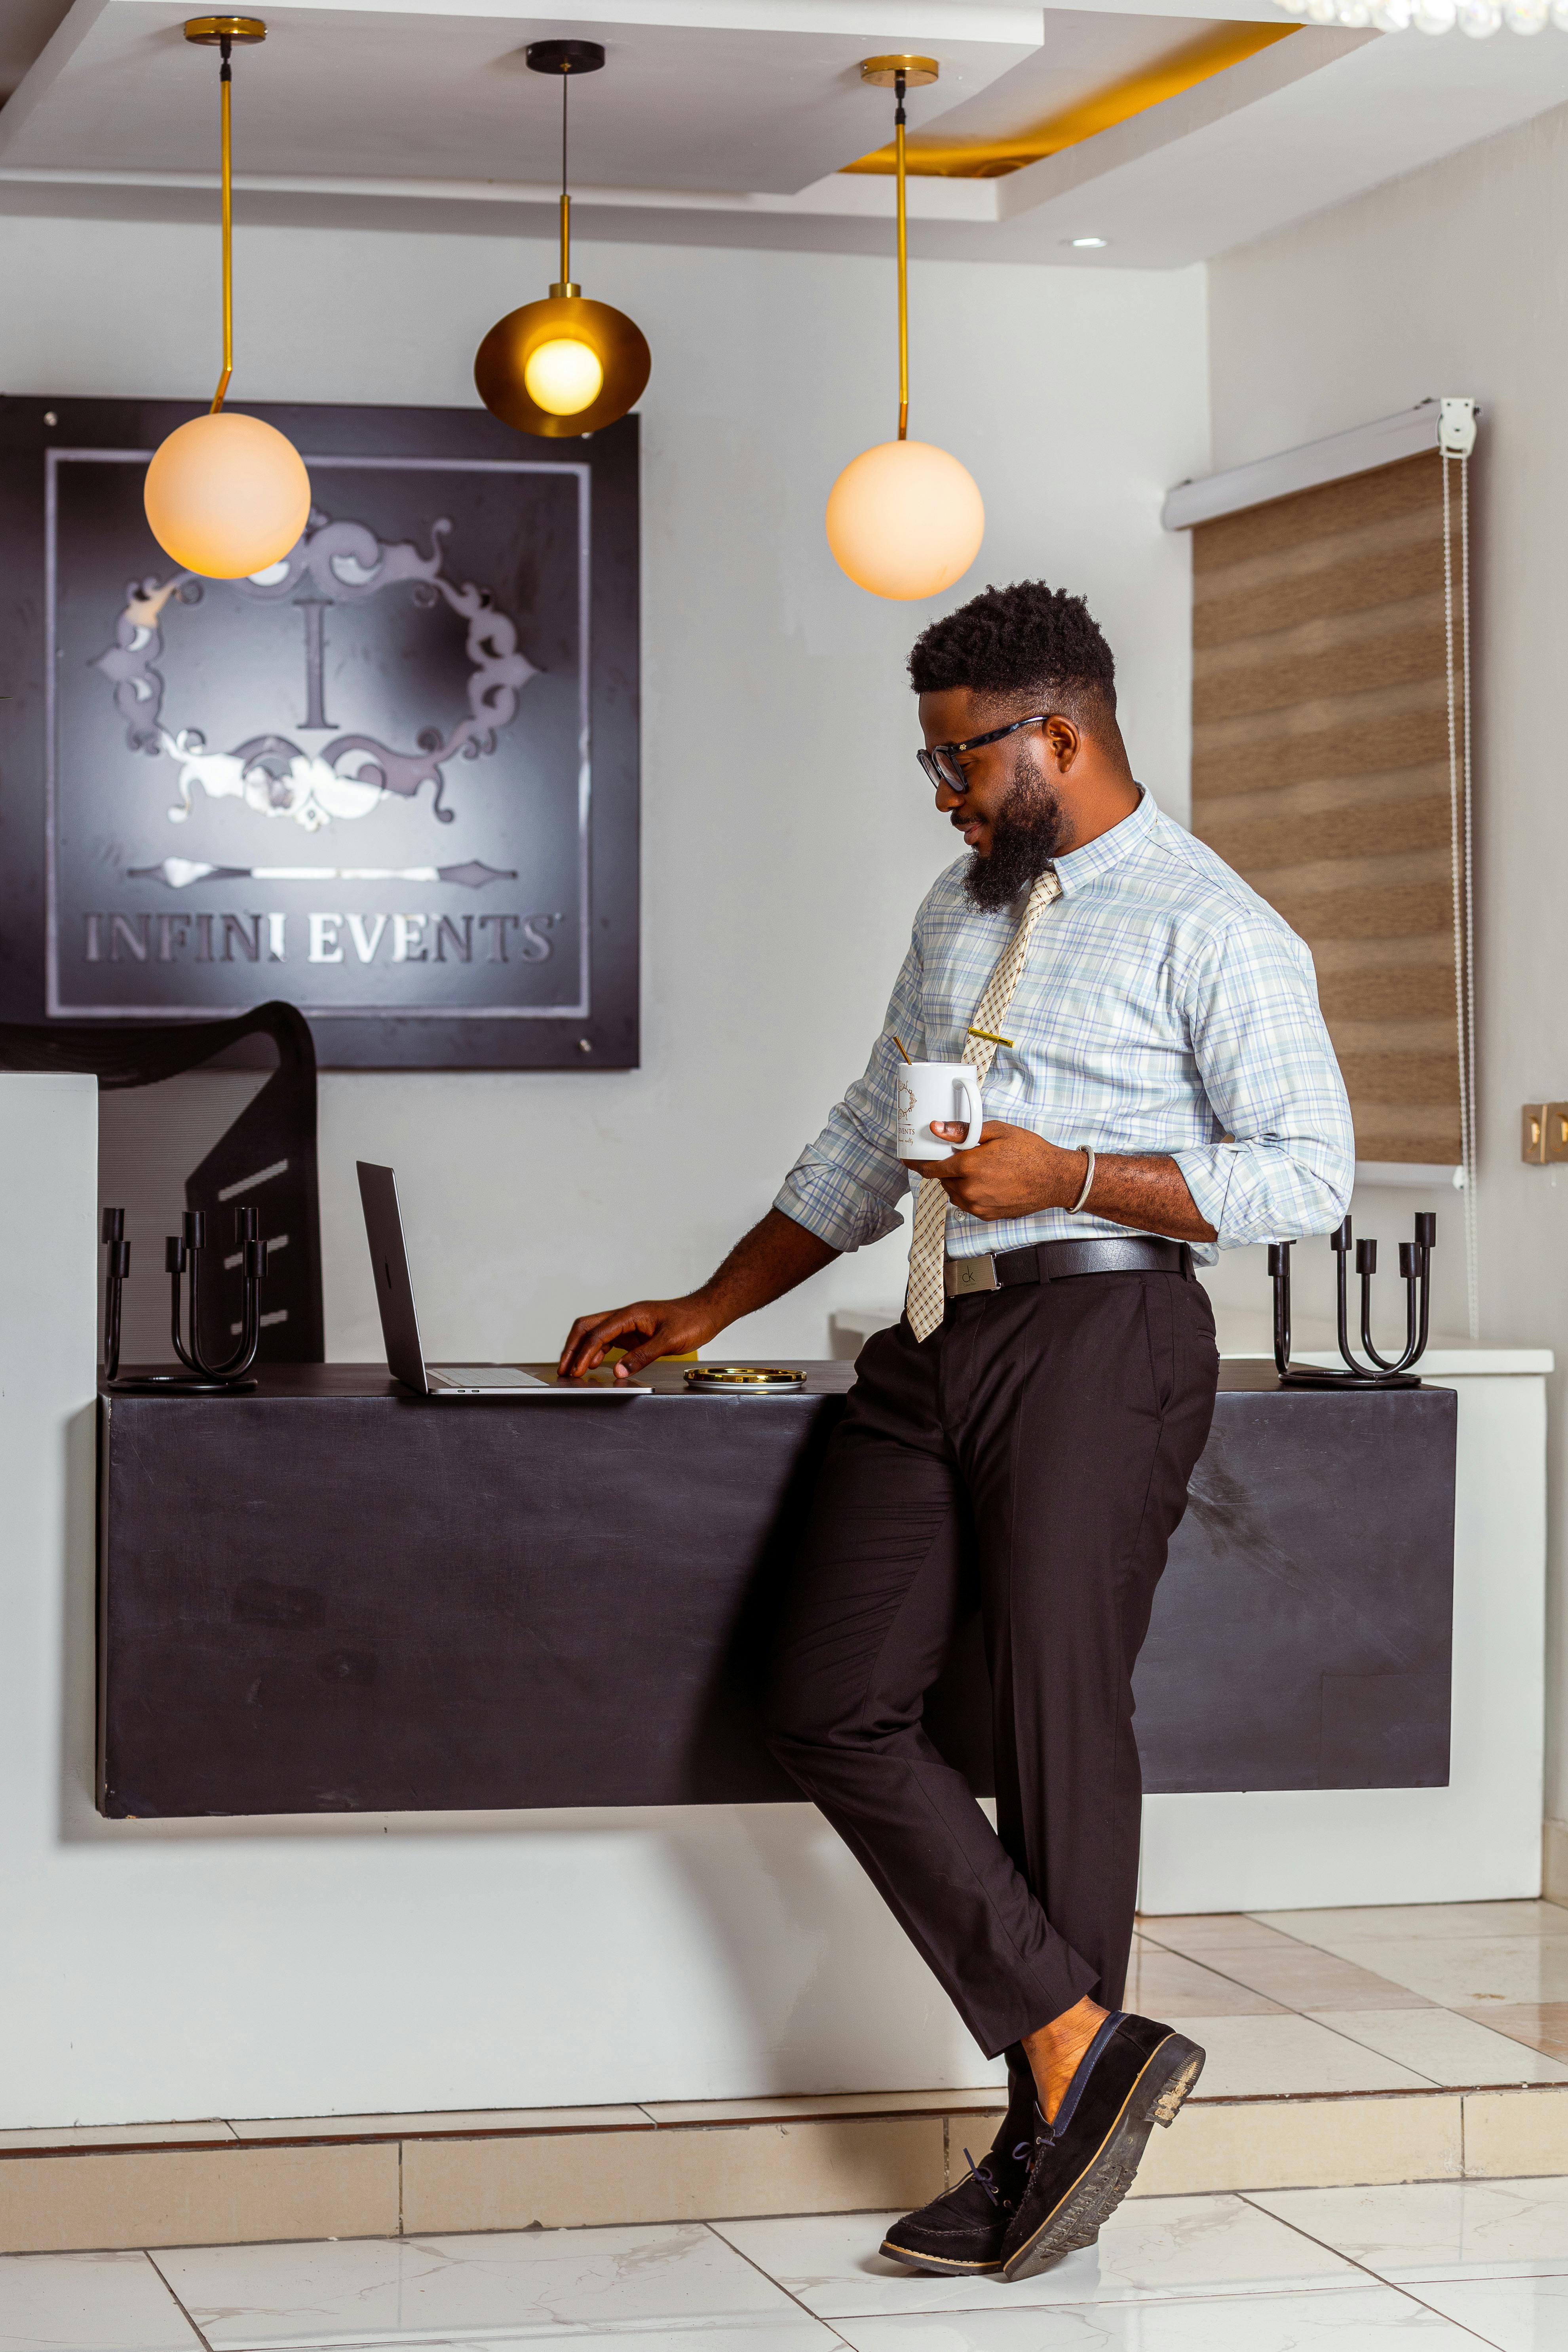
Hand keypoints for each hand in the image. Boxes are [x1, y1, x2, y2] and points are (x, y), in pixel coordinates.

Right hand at [558, 1293, 720, 1380]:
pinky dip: (598, 1353)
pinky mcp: (634, 1333)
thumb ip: (643, 1356)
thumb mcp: (669, 1340)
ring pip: (596, 1334)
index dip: (584, 1353)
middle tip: (564, 1369)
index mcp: (631, 1314)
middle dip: (573, 1347)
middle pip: (588, 1328)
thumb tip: (618, 1371)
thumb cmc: (692, 1321)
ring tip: (574, 1370)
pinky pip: (609, 1341)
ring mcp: (629, 1324)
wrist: (707, 1313)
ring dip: (583, 1351)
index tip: (575, 1370)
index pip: (598, 1333)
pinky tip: (595, 1365)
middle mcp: (625, 1317)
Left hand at [903, 1120, 1085, 1222]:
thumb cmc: (1030, 1152)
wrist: (1055, 1179)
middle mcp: (970, 1190)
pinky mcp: (987, 1215)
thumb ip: (963, 1132)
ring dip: (956, 1181)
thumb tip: (937, 1129)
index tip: (908, 1159)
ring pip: (953, 1193)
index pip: (931, 1168)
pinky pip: (967, 1203)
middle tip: (958, 1156)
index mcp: (969, 1167)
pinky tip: (986, 1181)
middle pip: (942, 1179)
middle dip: (945, 1168)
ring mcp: (978, 1206)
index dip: (917, 1163)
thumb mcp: (997, 1131)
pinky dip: (969, 1192)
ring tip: (976, 1168)